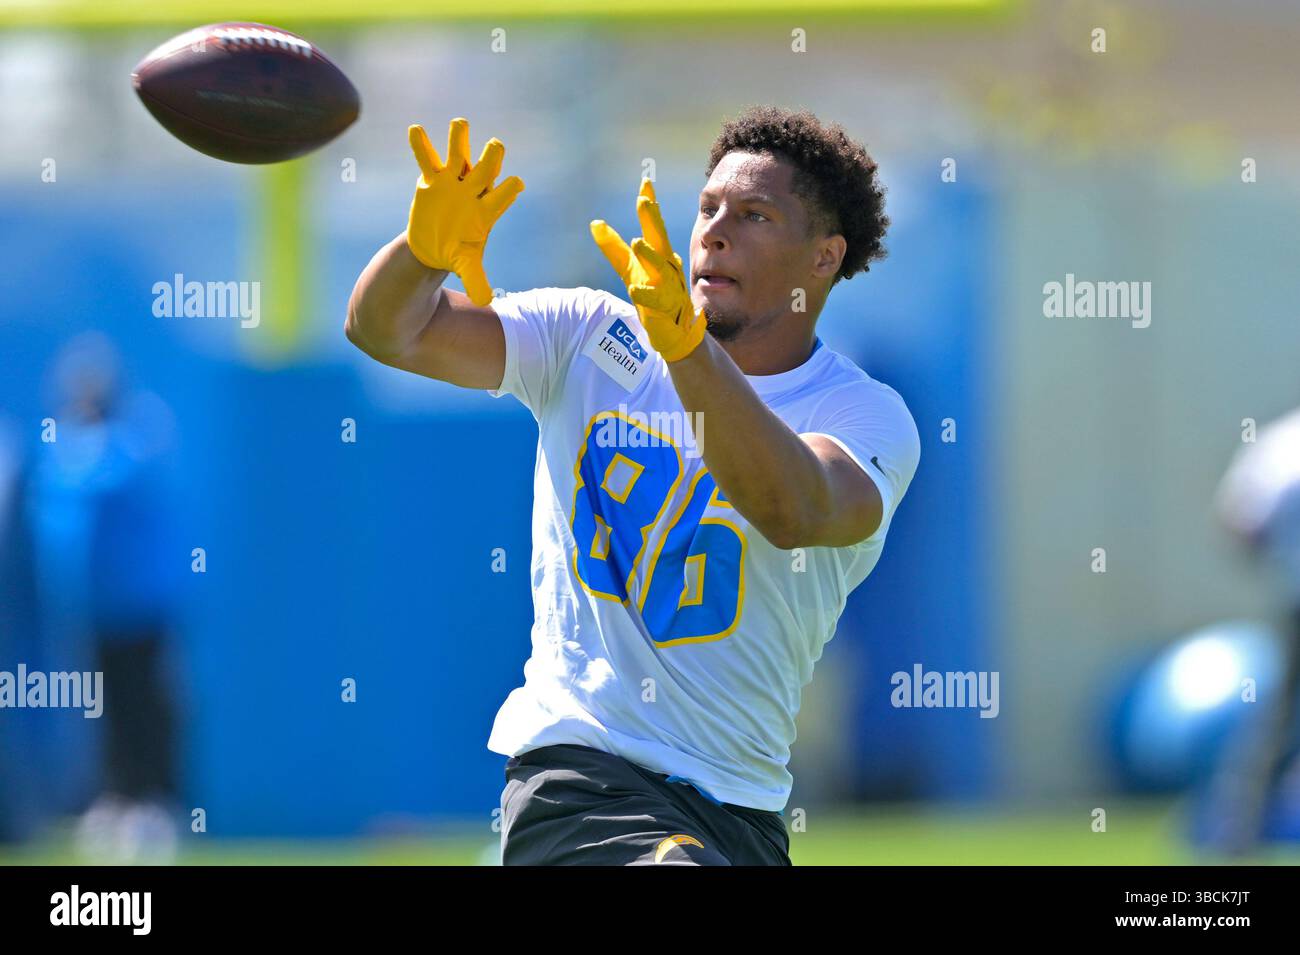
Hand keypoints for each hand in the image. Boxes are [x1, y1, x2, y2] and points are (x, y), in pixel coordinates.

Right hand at [406, 118, 524, 305]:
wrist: (434, 245)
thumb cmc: (456, 252)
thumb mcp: (466, 265)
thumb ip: (476, 279)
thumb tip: (485, 301)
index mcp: (488, 209)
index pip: (503, 196)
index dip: (508, 191)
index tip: (516, 184)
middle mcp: (473, 190)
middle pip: (485, 170)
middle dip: (490, 159)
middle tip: (497, 146)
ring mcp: (453, 182)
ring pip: (458, 156)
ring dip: (459, 140)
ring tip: (460, 123)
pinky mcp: (432, 179)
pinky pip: (426, 159)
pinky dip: (421, 145)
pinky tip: (415, 129)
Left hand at [590, 178, 705, 361]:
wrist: (672, 330)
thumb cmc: (653, 293)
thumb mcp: (629, 268)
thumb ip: (613, 247)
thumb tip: (595, 222)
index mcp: (659, 254)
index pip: (653, 226)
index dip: (649, 205)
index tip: (645, 182)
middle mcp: (666, 266)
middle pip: (660, 239)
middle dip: (653, 220)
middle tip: (645, 202)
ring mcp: (669, 286)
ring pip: (660, 268)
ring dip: (649, 255)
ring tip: (636, 242)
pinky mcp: (665, 308)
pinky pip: (656, 300)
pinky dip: (646, 293)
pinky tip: (634, 288)